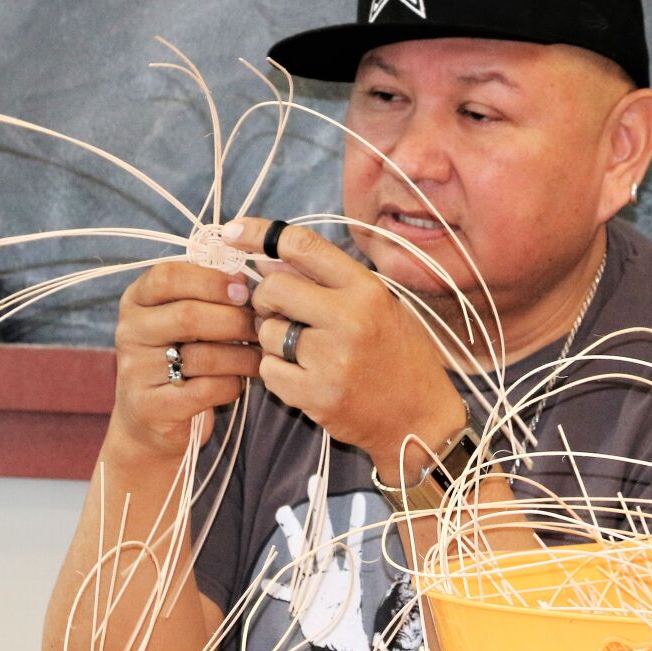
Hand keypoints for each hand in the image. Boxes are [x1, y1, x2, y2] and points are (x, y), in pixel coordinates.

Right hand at [109, 259, 260, 459]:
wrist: (150, 421)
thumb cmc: (178, 358)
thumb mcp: (183, 319)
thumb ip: (206, 295)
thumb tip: (250, 281)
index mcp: (136, 301)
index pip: (168, 277)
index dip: (212, 281)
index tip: (245, 291)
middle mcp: (129, 332)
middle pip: (189, 315)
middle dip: (236, 320)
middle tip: (262, 326)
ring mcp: (137, 372)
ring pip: (204, 355)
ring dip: (243, 356)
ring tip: (259, 356)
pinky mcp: (153, 407)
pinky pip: (208, 389)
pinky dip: (234, 384)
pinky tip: (240, 381)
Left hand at [225, 217, 465, 481]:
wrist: (419, 419)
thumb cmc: (399, 357)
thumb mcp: (377, 305)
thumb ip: (328, 281)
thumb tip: (266, 259)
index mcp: (367, 289)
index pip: (303, 245)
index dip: (259, 234)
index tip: (232, 232)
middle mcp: (350, 318)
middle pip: (273, 287)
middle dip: (266, 298)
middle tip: (280, 312)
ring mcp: (332, 359)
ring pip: (266, 331)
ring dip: (272, 339)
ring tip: (301, 350)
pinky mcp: (317, 394)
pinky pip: (269, 370)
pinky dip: (277, 372)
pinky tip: (303, 375)